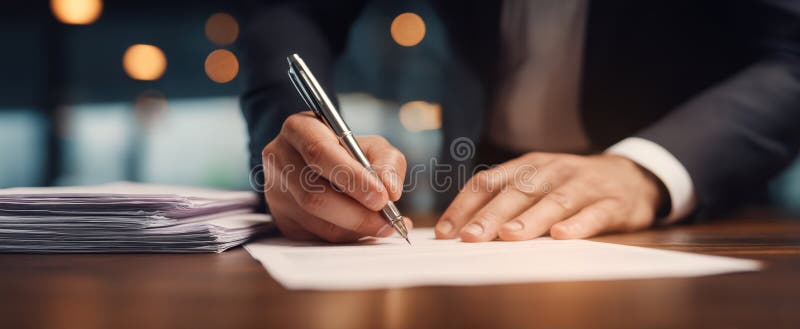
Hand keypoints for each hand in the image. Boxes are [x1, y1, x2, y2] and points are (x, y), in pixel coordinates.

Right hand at [261, 111, 410, 241]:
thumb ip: (387, 162)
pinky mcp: (282, 219)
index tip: (382, 197)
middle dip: (357, 213)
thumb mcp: (371, 145)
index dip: (353, 178)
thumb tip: (390, 191)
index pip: (320, 153)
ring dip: (355, 228)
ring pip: (317, 220)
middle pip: (315, 194)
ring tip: (383, 225)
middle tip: (387, 221)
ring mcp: (276, 192)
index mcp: (299, 129)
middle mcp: (280, 159)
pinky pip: (317, 235)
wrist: (317, 164)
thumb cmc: (347, 151)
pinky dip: (347, 235)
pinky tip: (364, 228)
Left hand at [435, 153, 664, 241]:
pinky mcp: (612, 203)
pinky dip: (577, 224)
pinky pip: (593, 214)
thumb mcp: (536, 182)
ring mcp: (583, 185)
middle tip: (470, 238)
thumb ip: (504, 200)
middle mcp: (553, 171)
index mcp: (528, 166)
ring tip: (510, 236)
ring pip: (553, 201)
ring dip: (530, 219)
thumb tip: (460, 229)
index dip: (464, 206)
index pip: (488, 182)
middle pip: (518, 193)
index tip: (445, 232)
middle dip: (491, 216)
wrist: (631, 176)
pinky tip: (561, 236)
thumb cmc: (571, 185)